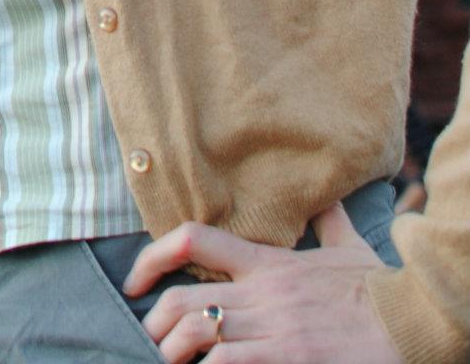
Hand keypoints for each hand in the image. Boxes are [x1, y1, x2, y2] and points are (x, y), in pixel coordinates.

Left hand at [127, 204, 400, 362]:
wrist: (410, 320)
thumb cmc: (378, 290)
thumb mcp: (349, 248)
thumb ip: (329, 222)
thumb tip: (327, 197)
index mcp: (268, 263)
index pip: (194, 239)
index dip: (153, 256)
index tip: (135, 281)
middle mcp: (262, 292)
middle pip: (184, 297)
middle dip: (156, 321)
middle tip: (150, 338)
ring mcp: (273, 327)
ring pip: (198, 331)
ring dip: (174, 351)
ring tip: (168, 363)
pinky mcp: (288, 358)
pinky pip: (229, 361)